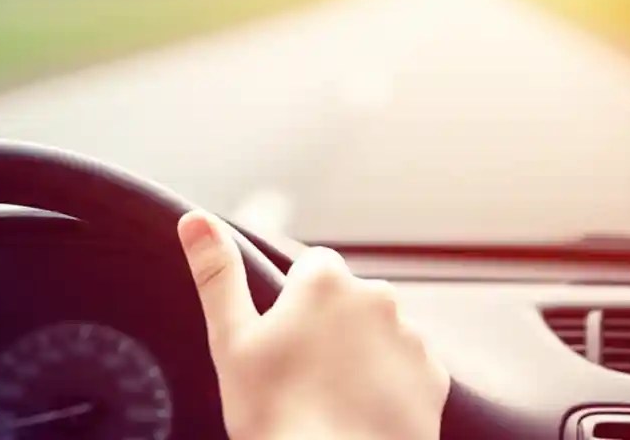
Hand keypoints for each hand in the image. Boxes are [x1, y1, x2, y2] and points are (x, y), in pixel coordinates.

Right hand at [178, 211, 448, 439]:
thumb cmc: (274, 413)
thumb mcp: (232, 341)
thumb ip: (217, 273)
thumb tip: (194, 217)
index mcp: (326, 280)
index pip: (310, 266)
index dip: (293, 301)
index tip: (280, 339)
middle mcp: (377, 297)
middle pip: (347, 299)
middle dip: (329, 325)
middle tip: (300, 375)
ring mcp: (411, 338)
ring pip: (378, 332)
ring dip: (361, 353)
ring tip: (331, 399)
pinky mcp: (435, 378)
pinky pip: (407, 368)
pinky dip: (390, 384)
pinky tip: (362, 413)